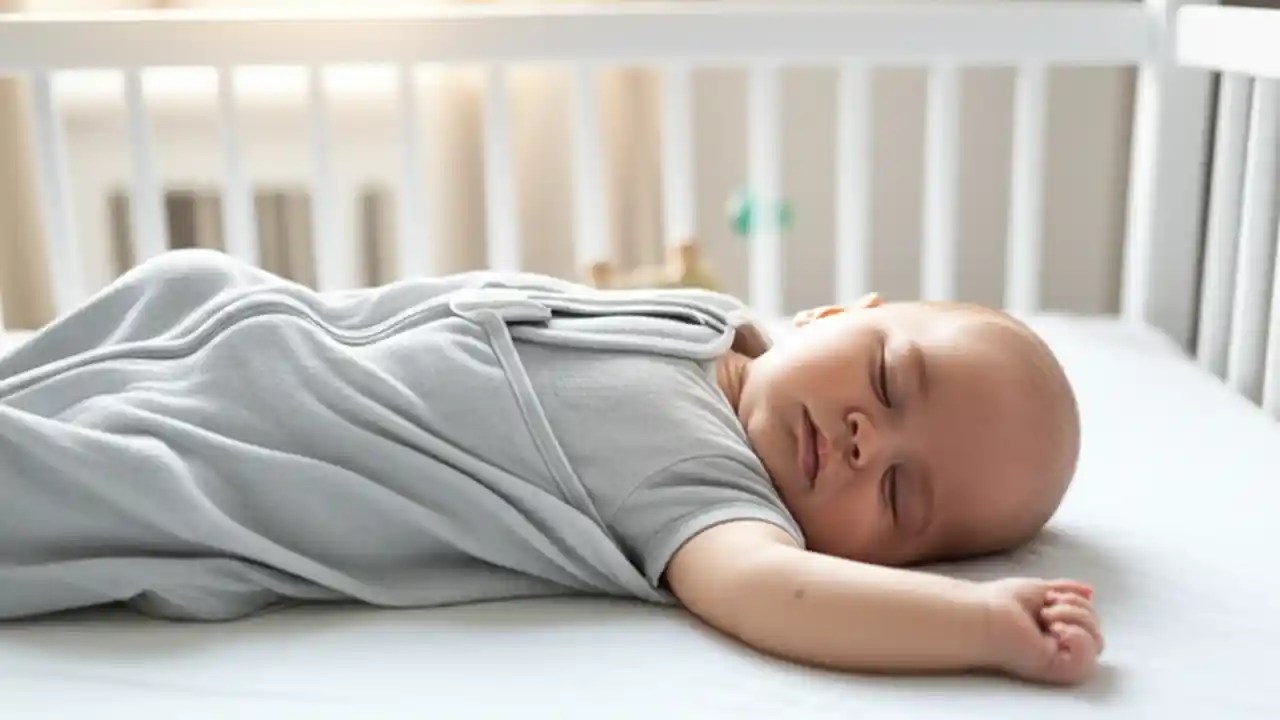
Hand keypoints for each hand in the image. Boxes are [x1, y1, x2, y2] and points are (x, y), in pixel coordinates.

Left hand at [979, 577, 1102, 684]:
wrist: (981, 614)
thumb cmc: (998, 602)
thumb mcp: (1039, 589)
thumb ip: (1066, 591)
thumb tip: (1090, 590)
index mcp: (1056, 630)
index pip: (1089, 622)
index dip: (1080, 604)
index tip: (1052, 595)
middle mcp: (1059, 647)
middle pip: (1096, 631)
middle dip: (1079, 608)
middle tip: (1048, 606)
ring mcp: (1059, 659)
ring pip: (1097, 643)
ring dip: (1078, 619)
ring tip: (1048, 617)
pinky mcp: (1056, 670)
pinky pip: (1088, 663)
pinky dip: (1081, 641)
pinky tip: (1059, 630)